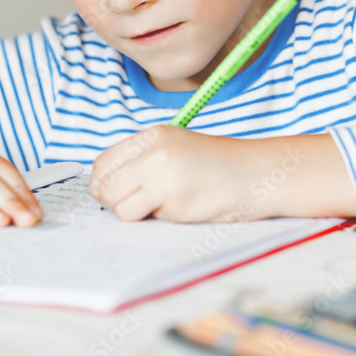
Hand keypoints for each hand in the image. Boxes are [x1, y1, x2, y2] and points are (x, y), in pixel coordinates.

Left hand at [88, 124, 272, 222]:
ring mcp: (163, 176)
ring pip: (119, 206)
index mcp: (152, 136)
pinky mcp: (174, 200)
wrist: (254, 174)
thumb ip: (142, 160)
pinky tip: (176, 208)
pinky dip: (154, 218)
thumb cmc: (215, 165)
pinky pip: (143, 217)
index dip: (102, 184)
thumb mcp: (175, 147)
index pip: (103, 163)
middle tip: (133, 206)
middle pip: (105, 186)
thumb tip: (105, 186)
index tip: (112, 194)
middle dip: (113, 201)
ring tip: (158, 206)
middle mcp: (153, 152)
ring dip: (133, 212)